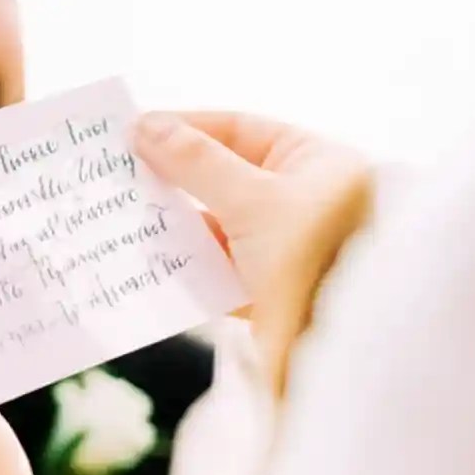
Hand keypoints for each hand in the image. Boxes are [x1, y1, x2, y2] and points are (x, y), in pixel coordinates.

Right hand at [132, 112, 371, 394]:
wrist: (355, 347)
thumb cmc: (318, 255)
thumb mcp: (251, 200)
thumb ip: (196, 163)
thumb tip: (146, 127)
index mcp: (315, 161)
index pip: (238, 129)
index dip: (184, 129)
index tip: (133, 134)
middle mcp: (304, 199)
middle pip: (224, 179)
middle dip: (173, 182)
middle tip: (118, 180)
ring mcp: (289, 248)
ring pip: (220, 228)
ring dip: (178, 228)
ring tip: (126, 224)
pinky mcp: (275, 293)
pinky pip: (224, 272)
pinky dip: (192, 270)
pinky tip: (153, 268)